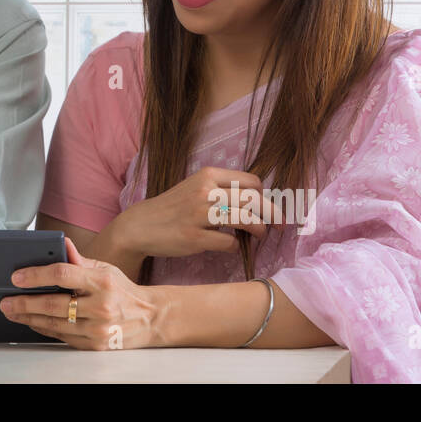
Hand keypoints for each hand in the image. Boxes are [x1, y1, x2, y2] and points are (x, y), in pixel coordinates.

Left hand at [0, 237, 158, 348]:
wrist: (149, 319)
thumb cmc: (123, 291)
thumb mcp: (105, 269)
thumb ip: (79, 260)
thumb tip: (61, 243)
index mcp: (102, 282)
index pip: (63, 275)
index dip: (37, 275)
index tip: (17, 277)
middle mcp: (101, 307)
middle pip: (54, 304)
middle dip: (24, 303)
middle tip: (5, 301)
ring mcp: (97, 329)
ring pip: (55, 324)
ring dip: (29, 318)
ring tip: (12, 312)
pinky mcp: (94, 345)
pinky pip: (62, 337)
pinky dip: (44, 329)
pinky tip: (32, 321)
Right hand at [113, 166, 282, 259]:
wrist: (142, 225)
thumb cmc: (174, 207)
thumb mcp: (196, 187)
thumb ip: (222, 189)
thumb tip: (257, 199)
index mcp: (207, 175)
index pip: (251, 181)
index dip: (265, 195)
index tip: (269, 207)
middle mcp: (205, 192)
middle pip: (253, 200)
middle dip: (271, 214)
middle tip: (278, 224)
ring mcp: (199, 215)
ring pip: (245, 219)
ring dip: (258, 229)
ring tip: (259, 234)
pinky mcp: (194, 238)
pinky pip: (228, 243)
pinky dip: (234, 246)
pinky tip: (229, 245)